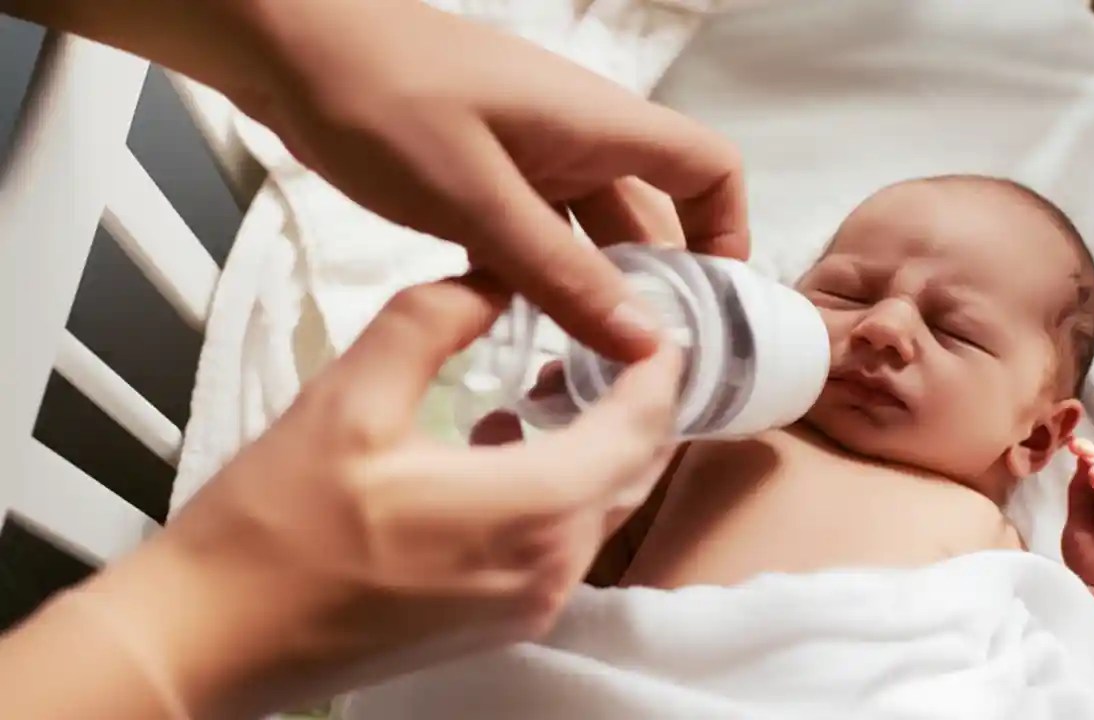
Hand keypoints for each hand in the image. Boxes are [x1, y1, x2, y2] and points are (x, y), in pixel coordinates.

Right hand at [58, 275, 681, 717]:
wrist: (211, 637)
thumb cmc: (274, 528)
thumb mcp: (351, 396)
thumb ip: (435, 320)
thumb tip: (492, 276)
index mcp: (532, 511)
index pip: (641, 426)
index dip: (660, 368)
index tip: (659, 322)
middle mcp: (549, 570)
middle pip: (636, 472)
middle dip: (641, 402)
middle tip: (621, 341)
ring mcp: (526, 607)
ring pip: (603, 510)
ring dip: (601, 444)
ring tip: (563, 382)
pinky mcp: (495, 624)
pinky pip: (562, 545)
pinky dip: (562, 488)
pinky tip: (506, 444)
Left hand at [236, 0, 746, 361]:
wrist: (284, 42)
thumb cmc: (381, 100)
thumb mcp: (477, 201)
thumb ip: (563, 275)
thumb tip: (646, 343)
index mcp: (599, 125)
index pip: (709, 168)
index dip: (725, 234)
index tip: (704, 309)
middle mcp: (577, 136)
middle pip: (651, 212)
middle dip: (653, 285)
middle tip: (633, 366)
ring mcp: (528, 149)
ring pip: (587, 228)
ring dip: (591, 287)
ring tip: (577, 362)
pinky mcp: (481, 166)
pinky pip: (534, 227)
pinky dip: (537, 273)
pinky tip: (515, 322)